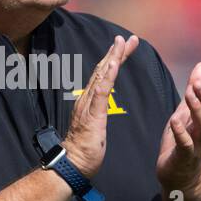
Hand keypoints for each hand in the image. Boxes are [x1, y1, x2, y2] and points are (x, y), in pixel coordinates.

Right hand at [63, 34, 138, 178]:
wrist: (73, 163)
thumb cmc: (84, 149)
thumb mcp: (95, 126)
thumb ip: (97, 113)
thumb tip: (101, 107)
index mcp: (89, 101)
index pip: (102, 75)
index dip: (113, 59)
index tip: (123, 46)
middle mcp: (87, 98)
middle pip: (103, 70)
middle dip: (116, 52)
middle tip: (128, 38)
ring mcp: (89, 105)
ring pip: (102, 76)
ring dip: (113, 58)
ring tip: (122, 43)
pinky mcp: (93, 114)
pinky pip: (102, 91)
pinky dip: (108, 75)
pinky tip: (114, 63)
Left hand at [157, 62, 200, 190]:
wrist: (180, 177)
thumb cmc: (183, 141)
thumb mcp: (186, 111)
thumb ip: (194, 89)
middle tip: (198, 82)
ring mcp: (196, 146)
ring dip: (196, 111)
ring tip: (189, 94)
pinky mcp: (183, 157)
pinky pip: (185, 145)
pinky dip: (181, 133)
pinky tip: (175, 120)